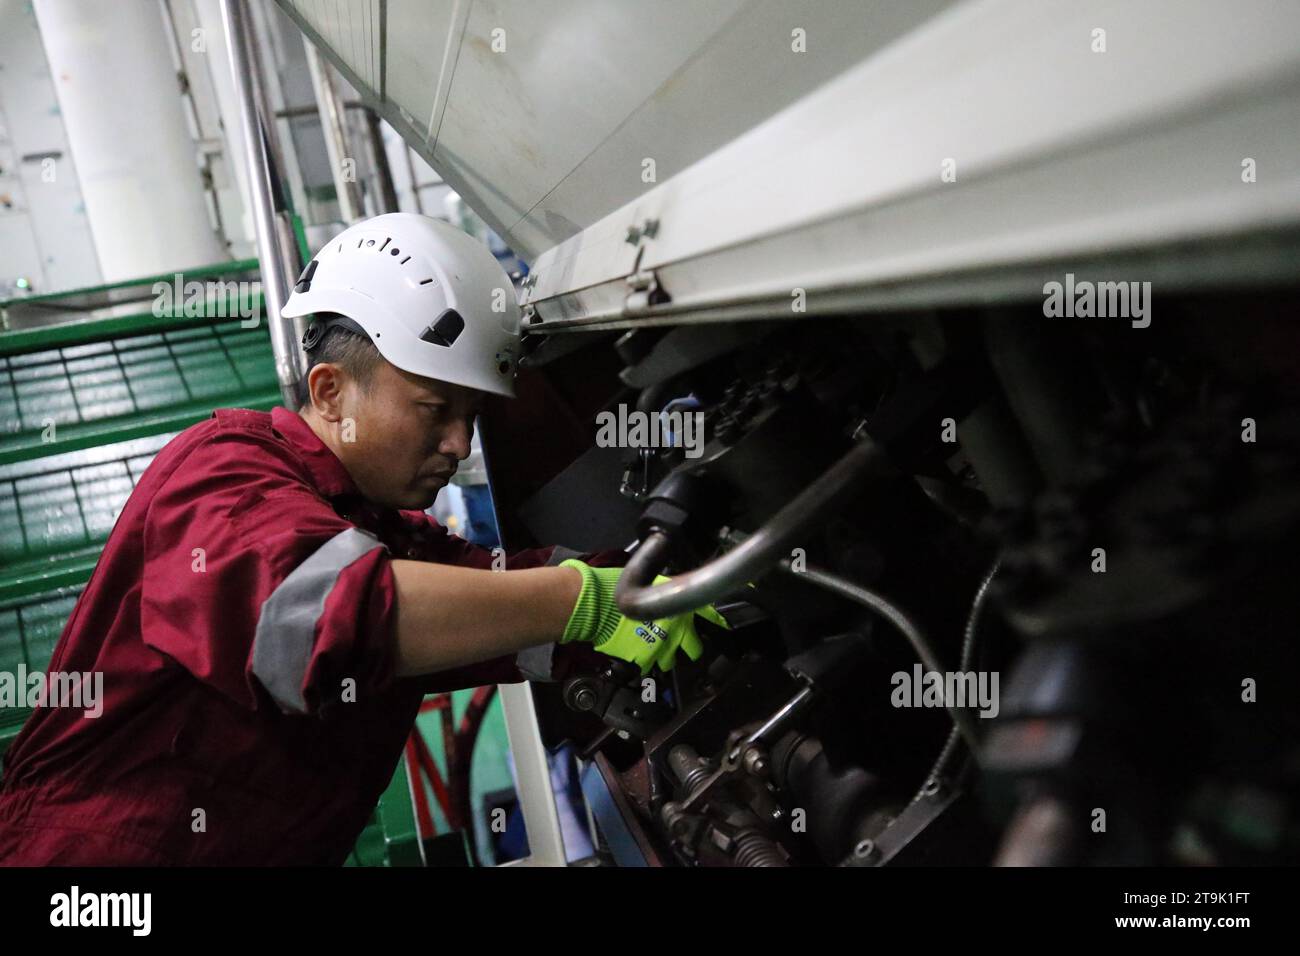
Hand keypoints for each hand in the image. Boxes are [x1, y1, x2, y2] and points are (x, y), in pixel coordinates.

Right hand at [559, 560, 729, 674]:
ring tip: (655, 647)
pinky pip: (650, 666)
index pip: (711, 616)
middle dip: (690, 648)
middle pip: (696, 650)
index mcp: (679, 610)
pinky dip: (646, 660)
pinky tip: (639, 651)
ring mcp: (661, 649)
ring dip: (665, 655)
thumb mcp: (650, 580)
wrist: (598, 605)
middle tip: (682, 644)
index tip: (726, 624)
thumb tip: (674, 587)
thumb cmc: (620, 588)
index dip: (720, 620)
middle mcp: (676, 632)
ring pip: (672, 662)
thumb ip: (667, 588)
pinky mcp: (644, 660)